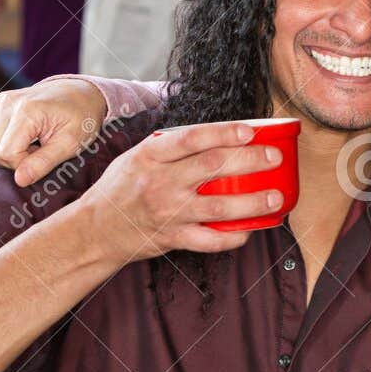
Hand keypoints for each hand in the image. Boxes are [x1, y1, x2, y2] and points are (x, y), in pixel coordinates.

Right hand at [0, 78, 107, 186]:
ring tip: (32, 146)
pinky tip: (23, 140)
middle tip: (39, 152)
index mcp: (27, 110)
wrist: (82, 92)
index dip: (23, 165)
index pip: (6, 153)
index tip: (45, 156)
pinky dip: (0, 145)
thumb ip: (44, 162)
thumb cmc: (81, 118)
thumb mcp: (71, 143)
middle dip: (14, 161)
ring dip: (5, 154)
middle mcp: (7, 103)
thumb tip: (19, 180)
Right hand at [79, 120, 287, 265]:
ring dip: (252, 202)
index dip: (224, 133)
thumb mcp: (137, 157)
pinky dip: (233, 237)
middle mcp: (161, 182)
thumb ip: (171, 147)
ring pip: (219, 207)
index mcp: (151, 155)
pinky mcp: (172, 238)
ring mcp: (168, 212)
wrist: (94, 230)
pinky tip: (249, 230)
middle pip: (213, 166)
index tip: (249, 131)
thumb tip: (218, 135)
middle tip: (274, 157)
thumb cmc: (121, 188)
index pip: (192, 138)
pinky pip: (209, 241)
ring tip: (276, 197)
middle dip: (250, 161)